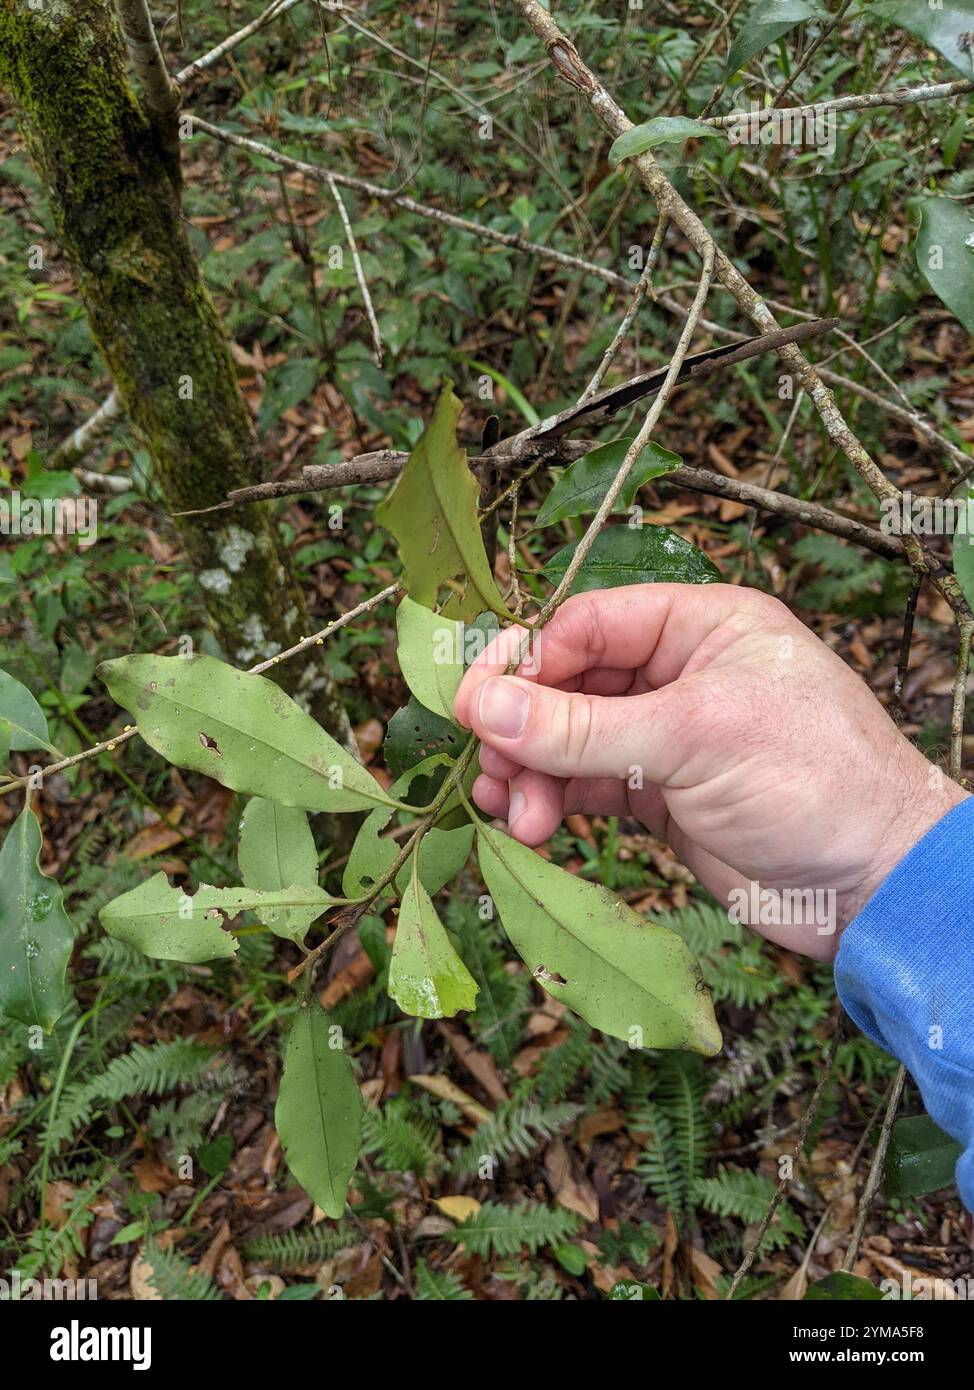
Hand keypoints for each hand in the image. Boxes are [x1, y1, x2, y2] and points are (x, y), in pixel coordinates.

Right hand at [453, 583, 966, 959]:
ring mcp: (669, 738)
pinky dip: (553, 802)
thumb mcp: (694, 738)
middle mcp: (681, 673)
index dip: (526, 662)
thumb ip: (582, 727)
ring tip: (514, 814)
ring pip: (569, 740)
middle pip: (569, 683)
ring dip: (531, 772)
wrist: (876, 887)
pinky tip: (531, 825)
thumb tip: (483, 707)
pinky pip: (586, 786)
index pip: (586, 626)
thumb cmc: (814, 782)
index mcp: (701, 626)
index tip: (475, 706)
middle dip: (524, 726)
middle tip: (489, 765)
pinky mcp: (661, 797)